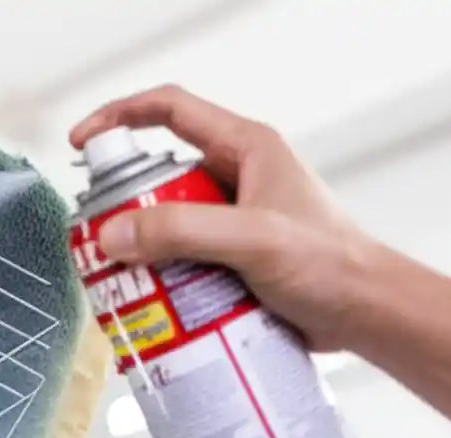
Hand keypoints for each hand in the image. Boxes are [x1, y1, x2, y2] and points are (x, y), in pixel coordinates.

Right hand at [69, 84, 381, 352]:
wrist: (368, 313)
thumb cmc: (332, 265)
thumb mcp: (254, 239)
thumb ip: (184, 231)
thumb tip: (114, 233)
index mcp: (246, 147)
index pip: (170, 110)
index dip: (119, 117)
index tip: (82, 143)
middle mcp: (236, 176)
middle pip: (159, 176)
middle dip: (125, 206)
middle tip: (101, 237)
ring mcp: (234, 217)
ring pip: (167, 221)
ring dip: (143, 249)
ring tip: (125, 277)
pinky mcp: (233, 255)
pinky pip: (182, 257)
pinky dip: (162, 275)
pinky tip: (153, 300)